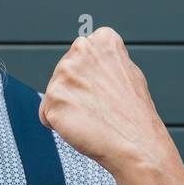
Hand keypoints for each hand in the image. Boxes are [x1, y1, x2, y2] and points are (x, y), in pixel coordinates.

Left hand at [38, 28, 164, 172]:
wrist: (137, 144)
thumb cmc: (135, 115)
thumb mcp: (128, 72)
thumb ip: (104, 60)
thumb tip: (87, 58)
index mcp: (102, 40)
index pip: (80, 57)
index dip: (91, 79)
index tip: (106, 91)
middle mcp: (81, 50)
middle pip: (63, 74)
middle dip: (76, 93)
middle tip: (100, 108)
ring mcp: (65, 74)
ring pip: (54, 94)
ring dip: (67, 109)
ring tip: (93, 117)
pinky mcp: (53, 98)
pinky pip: (46, 115)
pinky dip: (59, 125)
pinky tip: (82, 127)